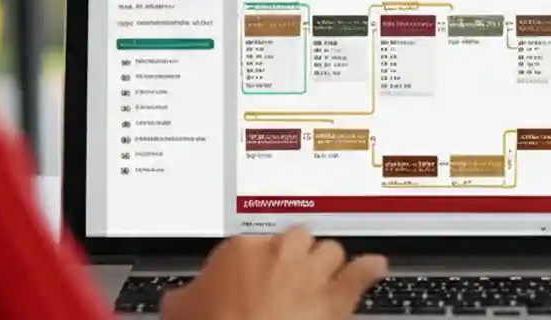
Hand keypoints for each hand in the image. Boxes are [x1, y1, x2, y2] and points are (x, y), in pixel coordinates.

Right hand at [160, 226, 387, 319]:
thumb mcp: (180, 311)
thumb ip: (184, 297)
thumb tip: (176, 300)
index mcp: (242, 248)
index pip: (252, 243)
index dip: (254, 264)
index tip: (251, 279)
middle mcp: (282, 252)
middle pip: (296, 238)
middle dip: (293, 255)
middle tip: (286, 276)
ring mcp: (312, 272)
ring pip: (329, 250)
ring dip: (326, 264)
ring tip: (321, 277)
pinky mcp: (337, 296)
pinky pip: (362, 272)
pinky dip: (369, 269)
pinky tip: (375, 267)